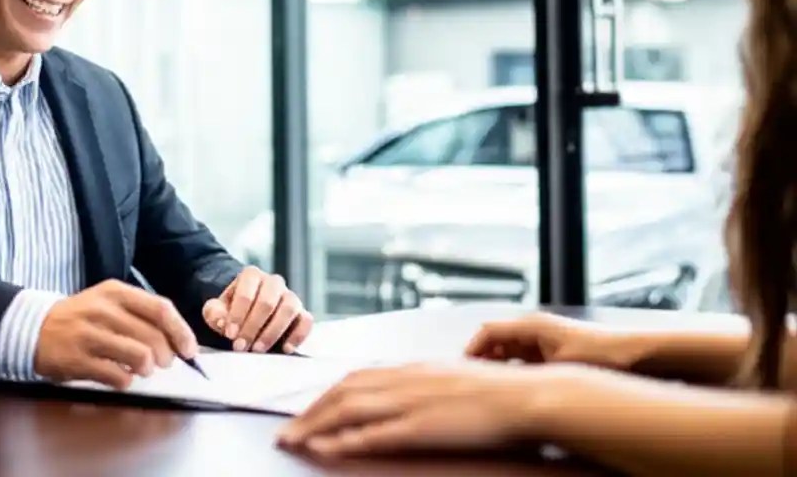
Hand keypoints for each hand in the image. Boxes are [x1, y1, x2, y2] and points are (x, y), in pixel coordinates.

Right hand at [35, 279, 198, 388]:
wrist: (34, 328)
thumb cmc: (80, 317)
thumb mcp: (108, 301)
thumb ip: (139, 313)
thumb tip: (176, 339)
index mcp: (115, 292)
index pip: (160, 309)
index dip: (180, 331)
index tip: (189, 349)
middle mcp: (103, 310)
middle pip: (153, 336)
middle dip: (166, 355)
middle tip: (162, 363)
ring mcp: (89, 335)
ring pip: (139, 356)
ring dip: (147, 368)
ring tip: (141, 369)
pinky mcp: (78, 360)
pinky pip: (117, 376)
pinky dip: (126, 381)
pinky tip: (121, 376)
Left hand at [201, 266, 311, 353]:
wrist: (249, 313)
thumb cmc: (233, 310)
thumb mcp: (216, 309)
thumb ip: (214, 313)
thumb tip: (223, 322)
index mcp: (251, 275)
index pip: (246, 292)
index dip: (237, 314)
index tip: (230, 334)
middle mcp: (273, 282)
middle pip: (267, 302)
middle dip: (253, 327)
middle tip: (241, 346)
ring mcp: (290, 296)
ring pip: (288, 309)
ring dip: (272, 332)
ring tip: (258, 349)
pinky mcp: (302, 313)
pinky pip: (306, 321)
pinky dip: (298, 335)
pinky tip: (285, 349)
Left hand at [277, 361, 552, 457]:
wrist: (529, 395)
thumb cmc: (503, 391)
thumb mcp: (456, 380)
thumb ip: (429, 386)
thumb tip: (412, 395)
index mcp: (413, 368)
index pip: (356, 377)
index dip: (327, 394)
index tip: (308, 409)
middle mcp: (405, 379)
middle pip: (342, 391)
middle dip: (310, 411)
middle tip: (286, 430)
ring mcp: (411, 402)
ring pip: (347, 410)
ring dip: (314, 425)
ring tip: (292, 440)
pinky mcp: (421, 426)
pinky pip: (371, 434)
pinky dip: (342, 440)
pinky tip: (323, 447)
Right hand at [465, 312, 637, 371]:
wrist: (634, 354)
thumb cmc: (601, 353)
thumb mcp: (560, 364)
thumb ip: (527, 368)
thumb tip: (500, 378)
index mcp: (531, 326)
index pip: (488, 331)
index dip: (471, 349)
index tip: (462, 369)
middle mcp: (533, 330)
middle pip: (493, 341)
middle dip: (480, 359)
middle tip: (471, 381)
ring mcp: (541, 340)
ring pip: (506, 352)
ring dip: (495, 366)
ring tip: (488, 387)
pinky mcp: (550, 352)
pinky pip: (520, 360)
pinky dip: (511, 371)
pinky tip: (512, 387)